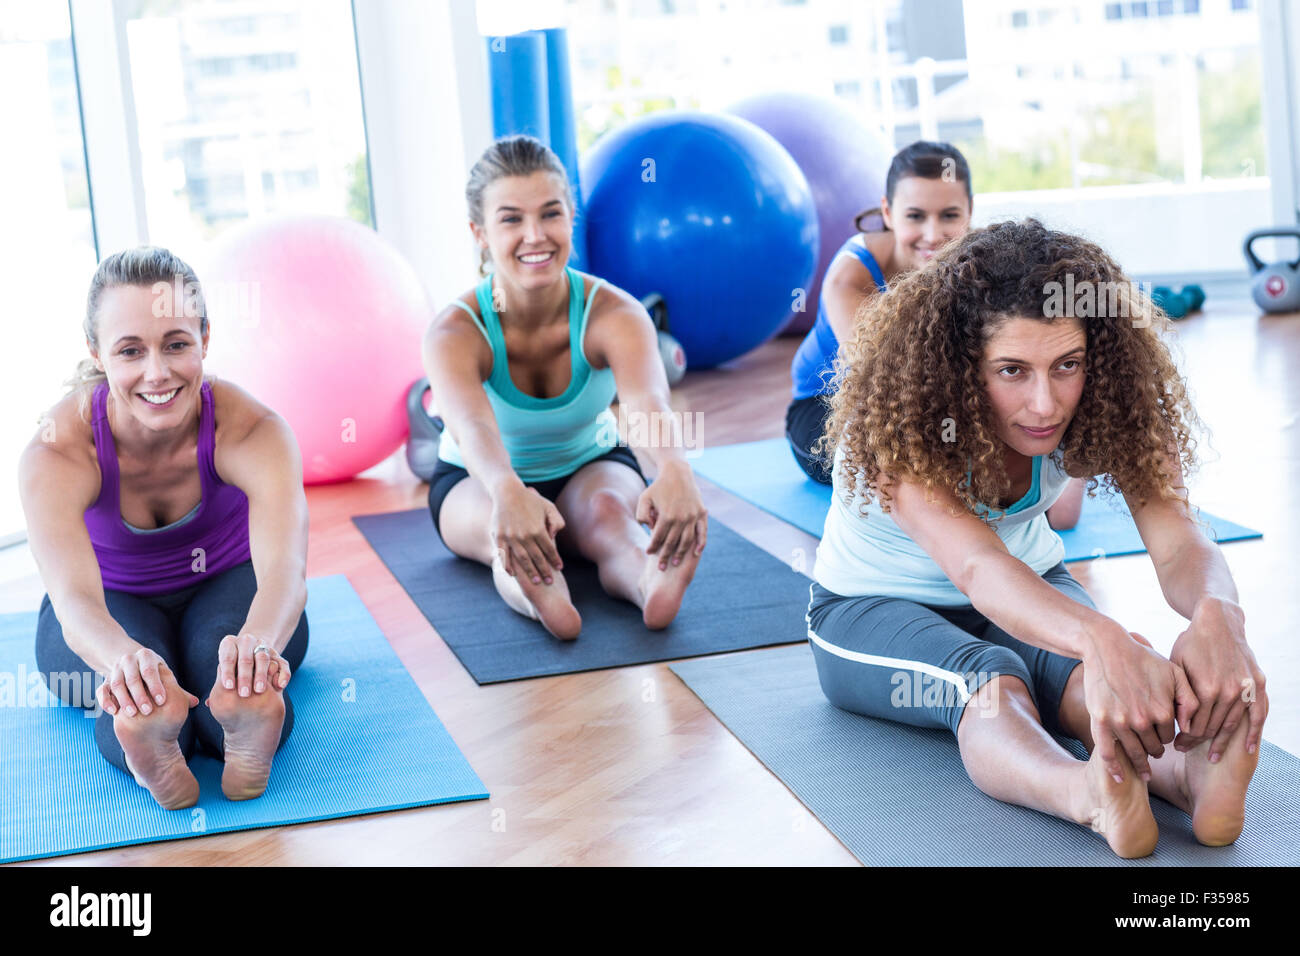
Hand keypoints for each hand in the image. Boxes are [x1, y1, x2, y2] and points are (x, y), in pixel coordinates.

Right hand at [98, 647, 198, 716]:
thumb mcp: (164, 674)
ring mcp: (115, 669)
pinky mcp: (104, 679)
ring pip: (117, 684)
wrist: (128, 660)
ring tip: (132, 713)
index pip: (150, 671)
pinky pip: (102, 690)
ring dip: (124, 699)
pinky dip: (106, 700)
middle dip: (140, 695)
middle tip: (148, 711)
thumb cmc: (153, 671)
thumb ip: (177, 689)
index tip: (162, 701)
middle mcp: (129, 660)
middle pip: (133, 678)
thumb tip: (196, 702)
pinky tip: (113, 712)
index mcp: (146, 656)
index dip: (156, 686)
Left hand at [216, 633, 290, 696]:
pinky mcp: (276, 654)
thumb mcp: (224, 670)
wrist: (251, 651)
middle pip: (246, 658)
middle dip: (245, 676)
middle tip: (244, 694)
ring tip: (259, 690)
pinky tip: (280, 686)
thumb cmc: (232, 667)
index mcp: (229, 644)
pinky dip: (282, 674)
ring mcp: (263, 646)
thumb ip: (218, 684)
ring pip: (263, 658)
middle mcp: (246, 642)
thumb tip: (209, 703)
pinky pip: (282, 663)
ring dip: (261, 675)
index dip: (228, 671)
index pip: (228, 657)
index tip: (229, 687)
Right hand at [491, 482, 564, 584]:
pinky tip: (513, 575)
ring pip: (522, 560)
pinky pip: (503, 556)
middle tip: (550, 582)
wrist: (507, 492)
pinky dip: (508, 566)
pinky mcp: (498, 537)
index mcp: (538, 529)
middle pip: (537, 558)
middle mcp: (525, 535)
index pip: (550, 550)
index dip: (555, 560)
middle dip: (545, 571)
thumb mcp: (548, 507)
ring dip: (529, 572)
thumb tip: (553, 537)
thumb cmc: (530, 500)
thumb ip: (556, 522)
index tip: (560, 568)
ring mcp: (511, 537)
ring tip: (536, 582)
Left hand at [635, 461, 707, 569]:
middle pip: (672, 543)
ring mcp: (693, 516)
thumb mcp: (644, 498)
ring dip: (681, 554)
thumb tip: (649, 528)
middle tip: (661, 567)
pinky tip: (696, 553)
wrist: (677, 473)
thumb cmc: (658, 487)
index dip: (653, 547)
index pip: (658, 537)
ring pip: (687, 541)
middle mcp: (681, 518)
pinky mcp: (702, 513)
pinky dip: (700, 544)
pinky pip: (702, 532)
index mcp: (666, 515)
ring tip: (674, 563)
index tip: (649, 553)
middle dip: (665, 556)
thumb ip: (642, 514)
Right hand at [1081, 626, 1195, 782]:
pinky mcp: (1099, 721)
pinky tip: (1119, 778)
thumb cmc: (1143, 659)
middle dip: (1154, 749)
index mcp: (1163, 711)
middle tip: (1153, 750)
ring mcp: (1119, 722)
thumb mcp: (1175, 674)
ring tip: (1143, 768)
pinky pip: (1107, 752)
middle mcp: (1142, 720)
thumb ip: (1189, 700)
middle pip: (1152, 747)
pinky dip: (1114, 768)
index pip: (1169, 737)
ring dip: (1139, 762)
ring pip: (1133, 752)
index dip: (1167, 736)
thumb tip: (1192, 727)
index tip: (1163, 735)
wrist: (1107, 647)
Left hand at [1170, 598, 1266, 760]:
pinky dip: (1253, 733)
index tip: (1175, 745)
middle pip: (1212, 727)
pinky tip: (1248, 748)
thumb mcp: (1175, 666)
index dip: (1184, 737)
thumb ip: (1177, 694)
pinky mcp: (1258, 685)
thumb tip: (1175, 722)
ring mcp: (1246, 690)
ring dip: (1222, 742)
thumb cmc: (1191, 644)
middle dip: (1197, 742)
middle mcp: (1228, 692)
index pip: (1194, 725)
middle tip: (1186, 750)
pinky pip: (1259, 715)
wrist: (1218, 622)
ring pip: (1232, 725)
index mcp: (1205, 689)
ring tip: (1212, 756)